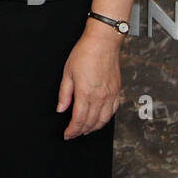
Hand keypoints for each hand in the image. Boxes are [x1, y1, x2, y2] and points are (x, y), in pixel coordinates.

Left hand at [56, 22, 121, 138]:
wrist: (102, 43)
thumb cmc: (84, 53)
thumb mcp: (67, 73)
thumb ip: (64, 93)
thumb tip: (61, 108)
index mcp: (86, 93)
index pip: (79, 119)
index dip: (72, 130)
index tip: (67, 134)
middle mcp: (100, 97)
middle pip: (91, 122)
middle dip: (81, 131)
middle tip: (74, 134)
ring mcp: (110, 95)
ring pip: (103, 120)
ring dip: (93, 128)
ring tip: (85, 130)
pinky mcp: (117, 91)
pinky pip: (112, 111)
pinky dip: (105, 119)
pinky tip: (100, 120)